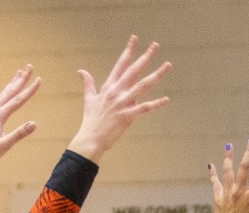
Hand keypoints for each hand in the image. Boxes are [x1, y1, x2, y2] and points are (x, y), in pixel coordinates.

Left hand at [0, 67, 41, 183]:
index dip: (30, 90)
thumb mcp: (4, 145)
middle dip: (21, 79)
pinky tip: (7, 92)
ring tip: (19, 73)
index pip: (18, 100)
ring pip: (3, 94)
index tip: (39, 80)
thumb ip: (19, 133)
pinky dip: (5, 92)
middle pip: (10, 91)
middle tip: (30, 66)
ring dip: (13, 83)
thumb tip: (34, 124)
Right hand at [68, 36, 170, 161]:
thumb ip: (88, 83)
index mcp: (109, 86)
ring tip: (168, 65)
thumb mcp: (89, 99)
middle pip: (134, 70)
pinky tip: (166, 99)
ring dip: (157, 75)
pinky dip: (156, 104)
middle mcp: (116, 91)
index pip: (121, 64)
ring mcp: (122, 103)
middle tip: (156, 45)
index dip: (128, 51)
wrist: (90, 139)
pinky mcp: (126, 116)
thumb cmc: (91, 120)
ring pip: (143, 85)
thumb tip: (81, 71)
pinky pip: (144, 108)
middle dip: (146, 57)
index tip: (135, 38)